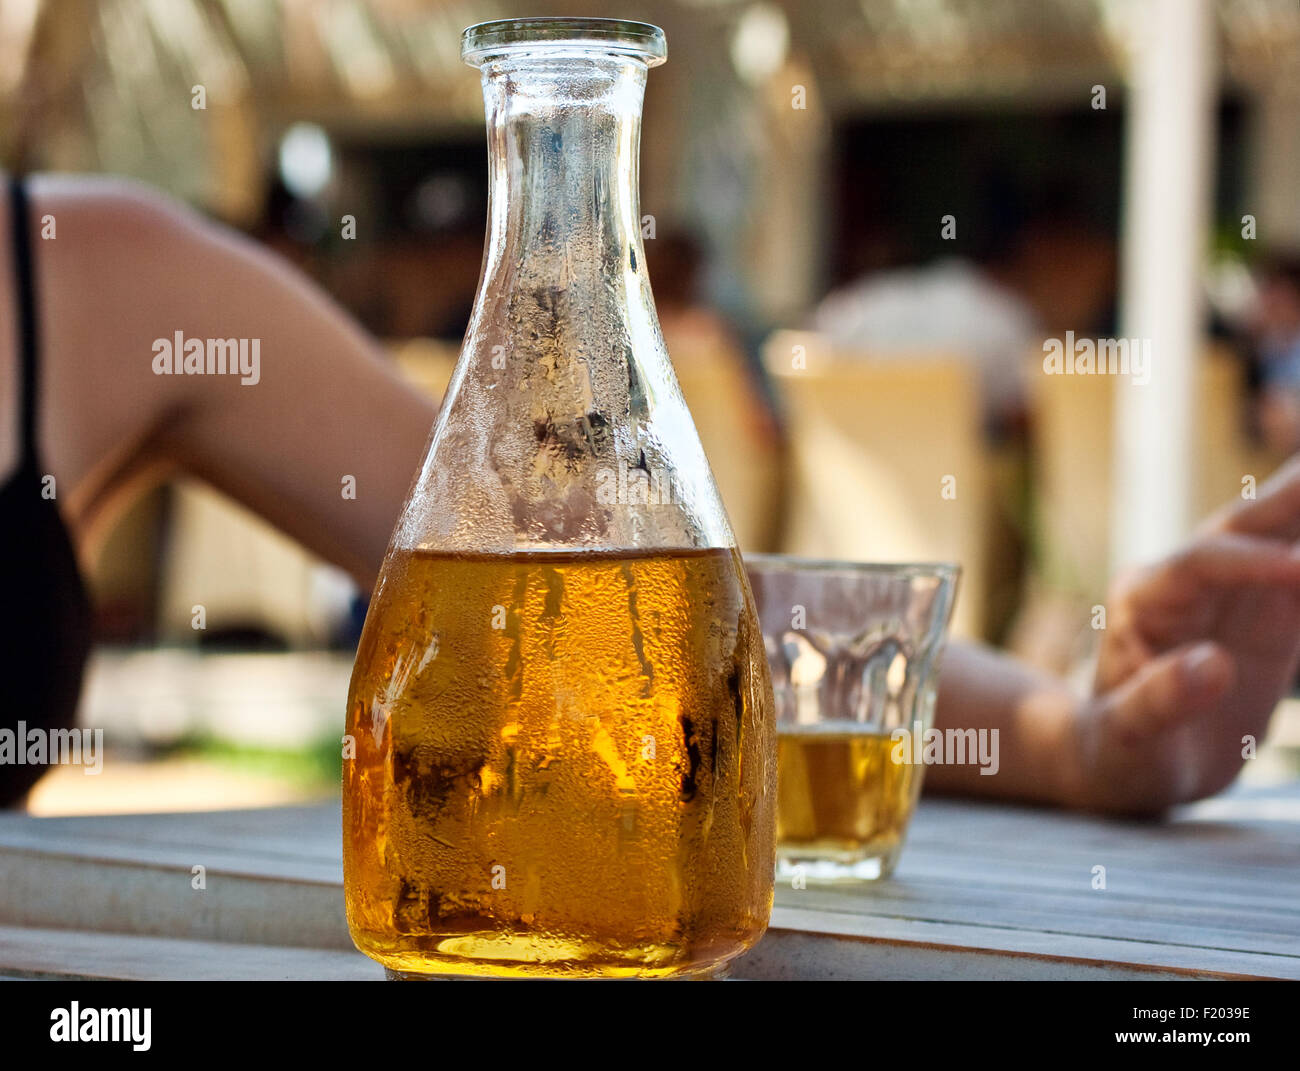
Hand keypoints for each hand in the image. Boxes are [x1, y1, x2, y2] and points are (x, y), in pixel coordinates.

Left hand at [1066, 456, 1299, 813]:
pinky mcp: (1269, 618)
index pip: (1202, 561)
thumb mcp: (1126, 739)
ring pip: (1288, 542)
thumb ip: (1157, 703)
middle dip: (1296, 492)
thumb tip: (1209, 666)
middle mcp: (1187, 583)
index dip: (1254, 561)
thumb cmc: (1117, 754)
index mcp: (1143, 600)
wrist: (1125, 765)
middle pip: (1249, 525)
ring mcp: (1232, 595)